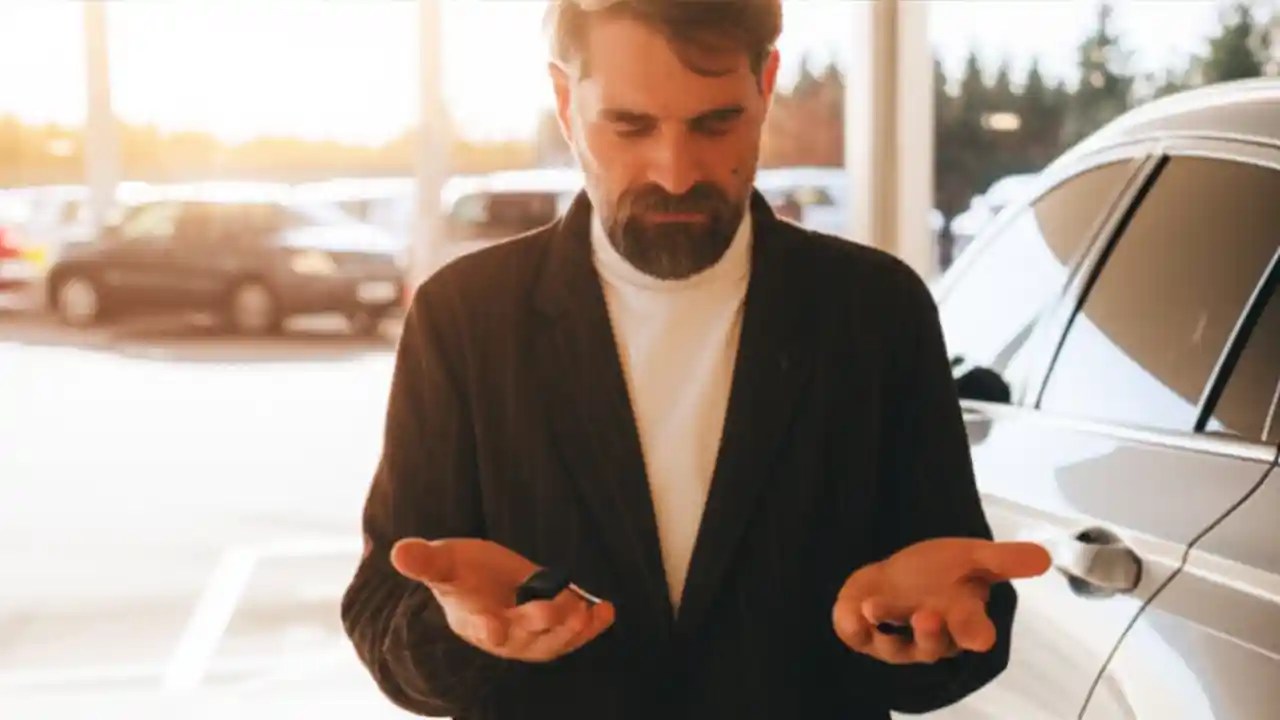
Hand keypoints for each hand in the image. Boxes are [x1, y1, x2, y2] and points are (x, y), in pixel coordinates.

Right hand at [391, 537, 615, 661]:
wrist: (483, 584)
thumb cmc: (460, 573)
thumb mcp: (443, 562)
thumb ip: (425, 561)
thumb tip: (397, 551)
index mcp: (471, 619)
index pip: (477, 628)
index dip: (486, 629)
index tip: (493, 628)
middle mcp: (503, 634)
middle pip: (523, 635)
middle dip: (541, 622)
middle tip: (558, 607)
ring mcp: (531, 634)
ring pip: (553, 641)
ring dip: (573, 630)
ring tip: (589, 612)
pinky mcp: (554, 627)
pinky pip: (575, 633)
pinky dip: (592, 625)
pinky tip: (606, 611)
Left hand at [833, 538, 1050, 664]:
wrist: (893, 576)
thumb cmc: (937, 572)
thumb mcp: (971, 557)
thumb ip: (1003, 559)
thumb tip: (1045, 558)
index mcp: (962, 621)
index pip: (974, 633)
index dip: (975, 633)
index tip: (979, 635)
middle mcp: (931, 639)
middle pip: (934, 646)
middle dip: (930, 635)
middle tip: (927, 616)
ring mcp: (896, 640)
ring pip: (895, 645)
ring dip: (887, 626)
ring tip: (875, 606)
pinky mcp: (864, 634)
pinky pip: (858, 636)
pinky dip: (854, 626)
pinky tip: (854, 611)